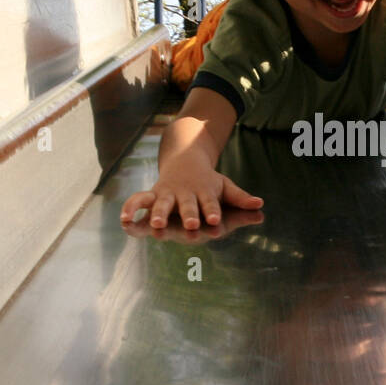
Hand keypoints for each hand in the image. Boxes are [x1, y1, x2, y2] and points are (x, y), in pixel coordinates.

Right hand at [120, 157, 262, 230]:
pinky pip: (138, 201)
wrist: (184, 159)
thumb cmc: (208, 181)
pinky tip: (124, 221)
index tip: (214, 220)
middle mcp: (184, 194)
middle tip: (190, 225)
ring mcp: (166, 194)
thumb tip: (261, 206)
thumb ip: (240, 199)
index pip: (209, 203)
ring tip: (157, 226)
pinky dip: (131, 209)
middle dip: (187, 215)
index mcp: (203, 192)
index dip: (212, 211)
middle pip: (186, 206)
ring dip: (159, 215)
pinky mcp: (151, 196)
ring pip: (161, 205)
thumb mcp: (225, 187)